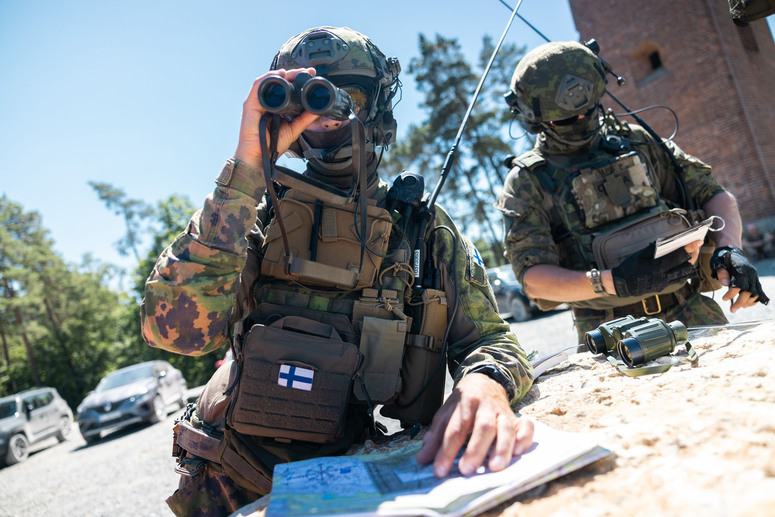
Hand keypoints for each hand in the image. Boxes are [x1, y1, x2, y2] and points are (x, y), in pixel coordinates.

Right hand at [234, 68, 320, 168]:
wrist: (259, 157)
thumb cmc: (271, 145)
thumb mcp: (293, 129)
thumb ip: (304, 119)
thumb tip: (317, 110)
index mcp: (275, 106)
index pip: (287, 88)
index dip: (298, 80)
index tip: (311, 76)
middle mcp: (266, 102)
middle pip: (279, 83)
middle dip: (294, 74)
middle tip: (307, 72)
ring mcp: (257, 102)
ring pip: (269, 82)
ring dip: (283, 74)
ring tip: (296, 73)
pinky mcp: (250, 104)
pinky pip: (258, 86)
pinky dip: (267, 79)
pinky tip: (278, 76)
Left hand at [415, 373, 533, 476]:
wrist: (484, 381)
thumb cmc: (463, 403)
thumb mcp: (445, 413)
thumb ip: (435, 436)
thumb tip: (422, 459)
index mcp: (465, 402)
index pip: (455, 428)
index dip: (446, 450)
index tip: (439, 471)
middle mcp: (486, 406)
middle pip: (483, 427)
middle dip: (475, 449)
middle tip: (466, 470)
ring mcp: (503, 411)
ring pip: (506, 428)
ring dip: (501, 448)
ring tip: (495, 468)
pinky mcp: (517, 418)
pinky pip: (526, 426)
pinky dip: (525, 438)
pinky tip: (519, 452)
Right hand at [611, 241, 696, 296]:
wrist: (621, 285)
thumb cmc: (628, 268)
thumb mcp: (638, 256)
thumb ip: (652, 249)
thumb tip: (665, 241)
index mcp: (657, 267)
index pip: (677, 257)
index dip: (689, 248)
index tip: (698, 241)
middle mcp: (662, 277)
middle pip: (684, 267)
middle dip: (692, 256)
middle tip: (696, 247)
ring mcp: (663, 283)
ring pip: (683, 275)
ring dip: (689, 265)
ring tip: (692, 256)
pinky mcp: (662, 287)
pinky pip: (677, 280)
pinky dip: (683, 273)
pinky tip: (684, 267)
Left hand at [710, 246, 768, 310]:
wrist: (732, 251)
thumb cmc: (722, 258)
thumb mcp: (717, 263)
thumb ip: (721, 273)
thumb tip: (725, 284)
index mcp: (741, 269)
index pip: (738, 285)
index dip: (731, 294)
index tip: (723, 299)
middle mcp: (750, 273)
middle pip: (749, 292)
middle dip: (740, 302)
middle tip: (732, 310)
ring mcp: (754, 276)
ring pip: (756, 293)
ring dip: (748, 302)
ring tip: (738, 307)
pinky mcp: (755, 279)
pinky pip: (759, 292)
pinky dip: (754, 299)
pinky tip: (746, 304)